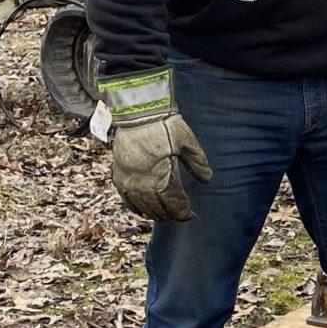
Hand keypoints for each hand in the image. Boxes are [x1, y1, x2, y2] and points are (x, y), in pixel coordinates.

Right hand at [99, 69, 212, 221]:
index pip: (174, 205)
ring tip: (163, 214)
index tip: (189, 214)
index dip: (183, 213)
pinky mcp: (118, 175)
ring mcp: (129, 181)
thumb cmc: (164, 125)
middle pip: (158, 209)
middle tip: (178, 213)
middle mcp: (144, 185)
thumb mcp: (187, 141)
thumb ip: (197, 162)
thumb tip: (208, 179)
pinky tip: (142, 210)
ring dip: (154, 213)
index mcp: (162, 179)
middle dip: (170, 214)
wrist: (136, 112)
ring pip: (142, 207)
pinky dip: (135, 207)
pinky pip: (126, 199)